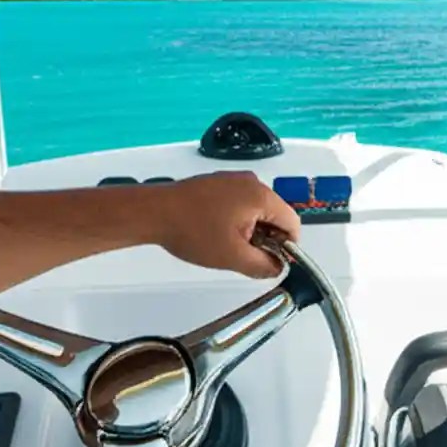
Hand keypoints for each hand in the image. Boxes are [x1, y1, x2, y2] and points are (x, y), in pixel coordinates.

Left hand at [152, 171, 300, 277]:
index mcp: (261, 196)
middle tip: (246, 257)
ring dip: (250, 231)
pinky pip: (239, 203)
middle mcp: (251, 182)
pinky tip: (217, 233)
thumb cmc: (191, 230)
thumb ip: (264, 266)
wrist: (153, 213)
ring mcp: (233, 179)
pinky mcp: (218, 182)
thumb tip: (277, 267)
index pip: (292, 223)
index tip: (274, 261)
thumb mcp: (233, 257)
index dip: (288, 247)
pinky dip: (236, 220)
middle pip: (275, 215)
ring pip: (256, 210)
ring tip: (227, 245)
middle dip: (267, 239)